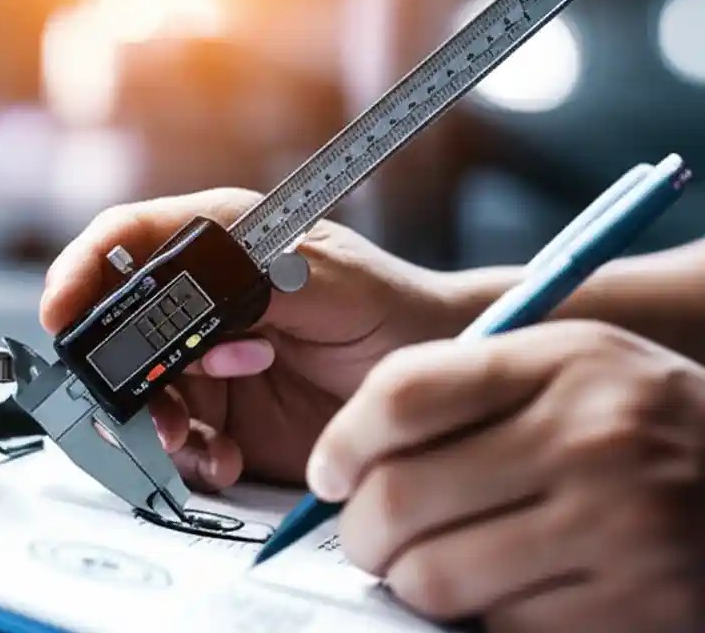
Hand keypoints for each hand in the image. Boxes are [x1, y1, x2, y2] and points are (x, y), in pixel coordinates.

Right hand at [39, 188, 468, 490]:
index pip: (128, 240)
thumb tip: (193, 278)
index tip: (63, 312)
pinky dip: (183, 458)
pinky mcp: (215, 417)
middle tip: (147, 401)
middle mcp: (199, 300)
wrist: (440, 392)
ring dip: (149, 421)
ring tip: (193, 438)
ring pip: (131, 391)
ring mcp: (202, 361)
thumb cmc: (398, 315)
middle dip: (116, 368)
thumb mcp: (334, 284)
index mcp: (221, 242)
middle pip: (113, 324)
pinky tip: (221, 458)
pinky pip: (168, 441)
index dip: (82, 271)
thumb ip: (261, 277)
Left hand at [310, 321, 704, 632]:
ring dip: (411, 581)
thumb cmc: (641, 424)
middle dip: (358, 531)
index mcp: (567, 362)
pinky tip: (509, 589)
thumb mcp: (572, 366)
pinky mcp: (637, 608)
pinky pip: (500, 627)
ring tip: (431, 566)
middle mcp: (595, 440)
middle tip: (366, 537)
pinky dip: (485, 616)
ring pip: (433, 578)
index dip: (342, 442)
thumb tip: (344, 459)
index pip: (403, 395)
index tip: (328, 473)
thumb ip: (466, 389)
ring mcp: (622, 530)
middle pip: (399, 497)